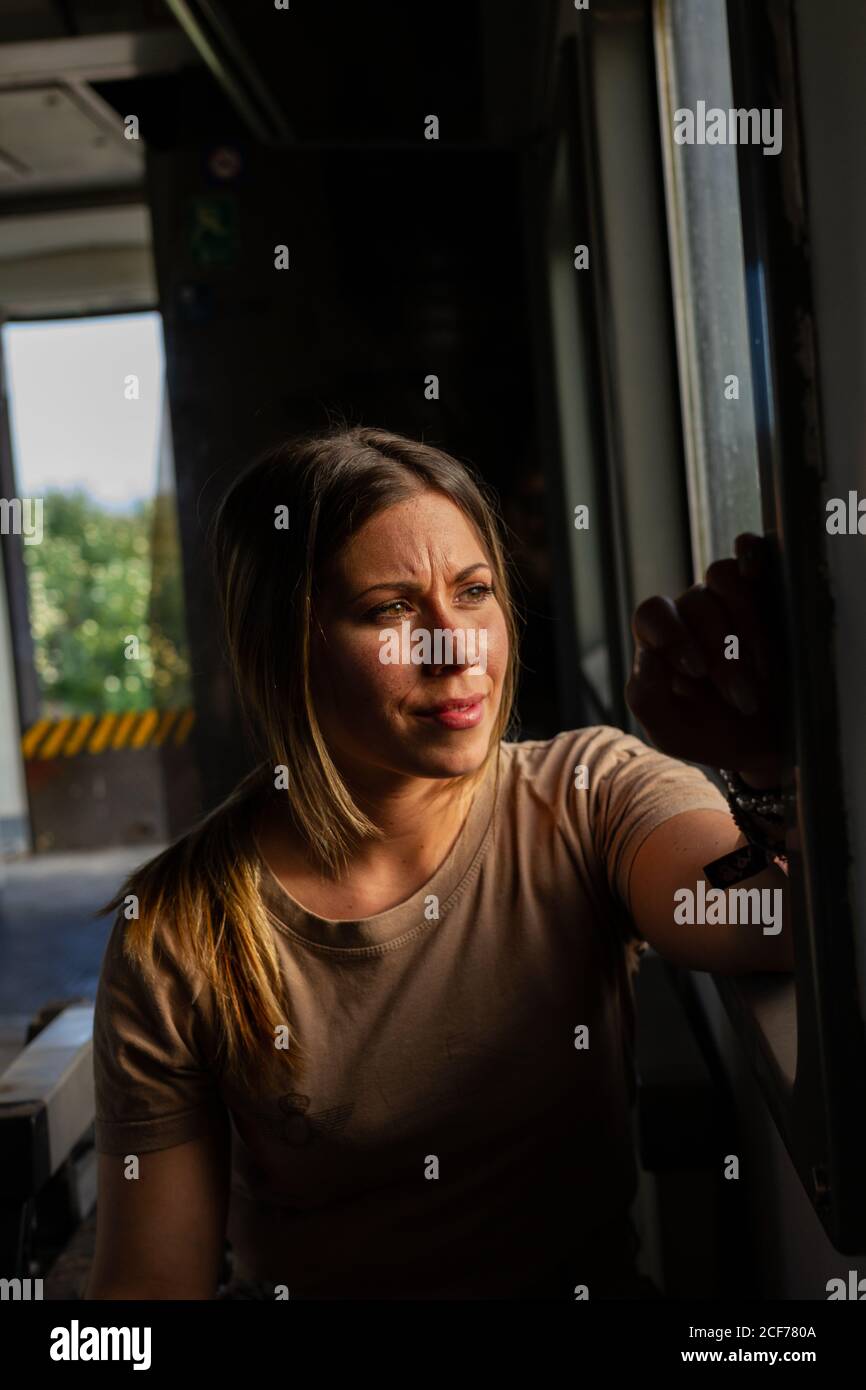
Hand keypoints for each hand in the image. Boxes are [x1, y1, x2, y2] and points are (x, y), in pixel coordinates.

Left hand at [625, 533, 788, 780]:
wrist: (767, 742)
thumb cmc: (713, 734)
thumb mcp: (672, 731)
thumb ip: (647, 699)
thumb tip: (650, 658)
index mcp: (659, 640)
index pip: (651, 614)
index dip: (673, 636)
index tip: (698, 671)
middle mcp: (689, 611)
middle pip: (695, 603)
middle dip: (723, 655)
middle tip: (744, 699)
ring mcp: (726, 596)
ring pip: (722, 576)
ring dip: (746, 622)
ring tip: (765, 671)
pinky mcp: (765, 589)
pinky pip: (751, 554)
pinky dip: (753, 555)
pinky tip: (757, 572)